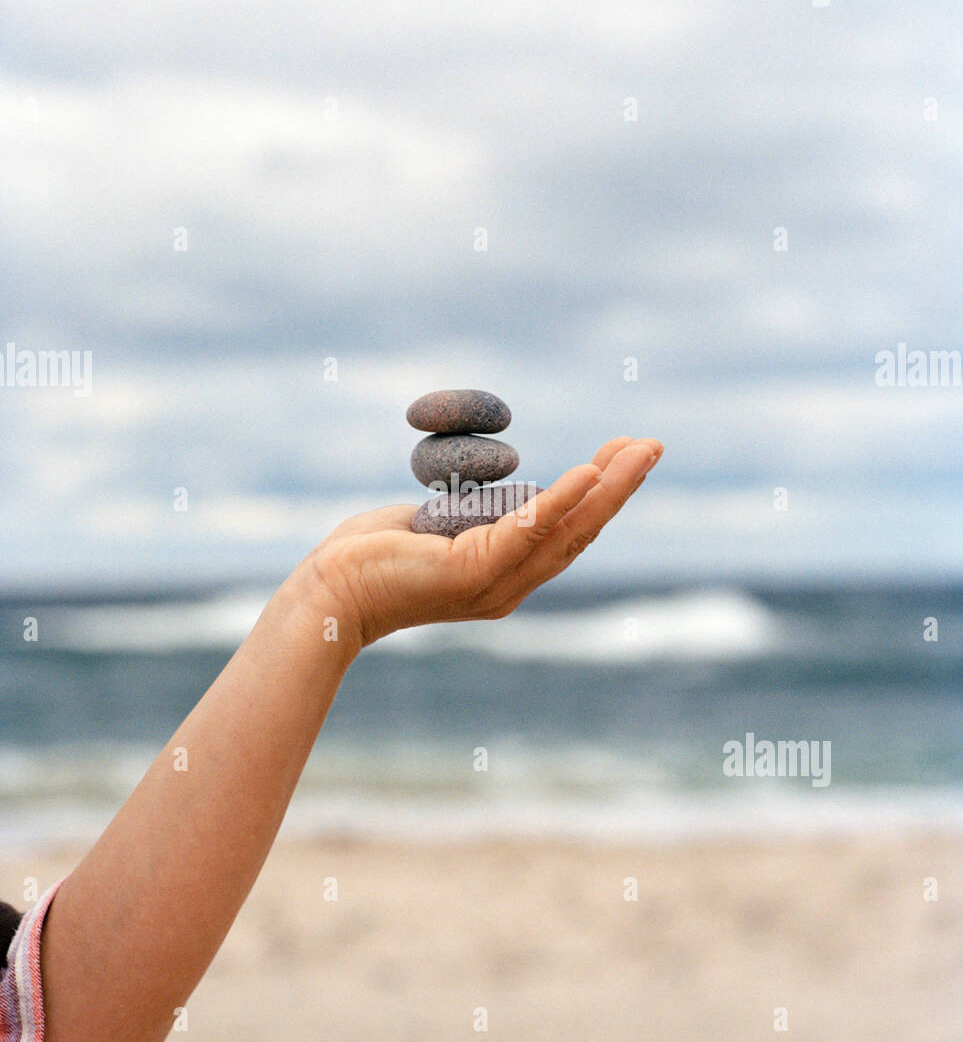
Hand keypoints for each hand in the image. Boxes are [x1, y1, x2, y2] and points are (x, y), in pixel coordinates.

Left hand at [308, 436, 663, 648]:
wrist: (330, 594)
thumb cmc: (372, 559)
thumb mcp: (434, 528)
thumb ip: (466, 516)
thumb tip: (478, 493)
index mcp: (505, 574)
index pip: (565, 531)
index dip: (599, 496)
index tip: (622, 456)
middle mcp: (510, 585)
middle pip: (581, 530)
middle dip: (621, 487)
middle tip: (652, 446)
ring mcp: (496, 582)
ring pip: (567, 529)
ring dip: (608, 488)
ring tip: (638, 452)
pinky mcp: (474, 571)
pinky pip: (529, 529)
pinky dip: (563, 499)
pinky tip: (589, 473)